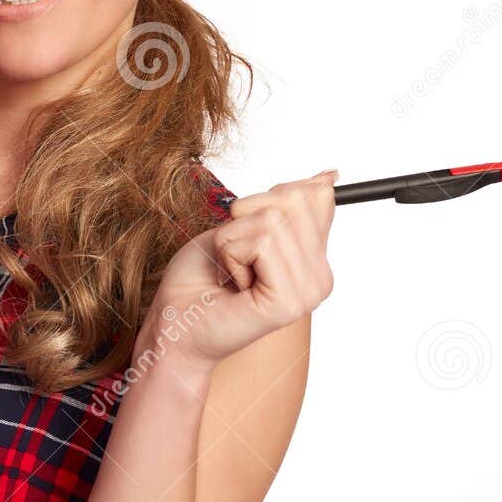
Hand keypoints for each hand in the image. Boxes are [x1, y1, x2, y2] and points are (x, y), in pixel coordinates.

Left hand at [137, 169, 337, 372]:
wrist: (173, 325)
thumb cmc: (199, 279)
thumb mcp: (243, 226)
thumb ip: (287, 206)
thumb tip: (329, 176)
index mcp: (315, 261)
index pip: (316, 197)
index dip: (268, 199)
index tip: (244, 226)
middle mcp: (320, 278)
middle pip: (293, 203)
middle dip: (246, 218)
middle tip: (232, 256)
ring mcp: (308, 293)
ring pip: (273, 221)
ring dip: (233, 240)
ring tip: (229, 272)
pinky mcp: (288, 302)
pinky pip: (261, 243)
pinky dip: (230, 254)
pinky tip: (231, 284)